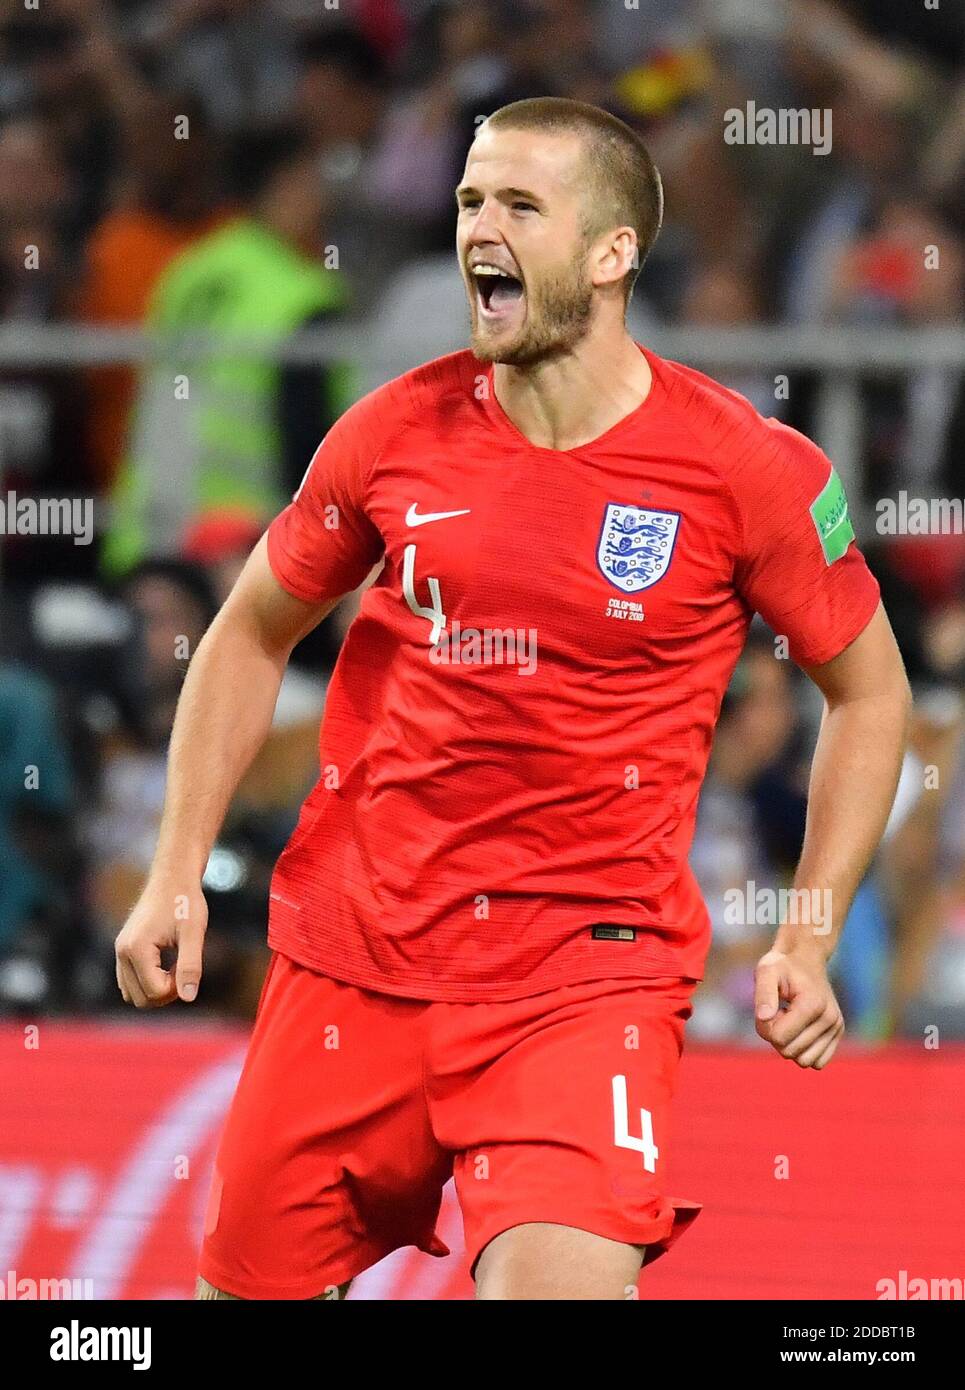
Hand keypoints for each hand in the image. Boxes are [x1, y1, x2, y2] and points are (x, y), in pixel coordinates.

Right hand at [115, 878, 207, 1007]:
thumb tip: (188, 998)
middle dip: (166, 992)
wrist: (173, 878)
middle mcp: (122, 953)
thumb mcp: (193, 933)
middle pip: (141, 1000)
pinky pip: (130, 983)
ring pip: (134, 995)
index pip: (155, 992)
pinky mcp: (123, 951)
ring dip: (157, 989)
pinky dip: (148, 982)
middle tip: (184, 967)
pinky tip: (166, 964)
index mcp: (136, 949)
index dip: (178, 986)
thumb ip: (191, 965)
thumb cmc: (185, 902)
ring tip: (176, 966)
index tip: (189, 963)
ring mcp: (120, 952)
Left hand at [754, 945, 843, 1068]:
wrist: (805, 959)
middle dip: (776, 1035)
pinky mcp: (838, 1034)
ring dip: (789, 1044)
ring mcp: (837, 1028)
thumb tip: (764, 1018)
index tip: (768, 1008)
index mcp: (813, 1004)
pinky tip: (800, 1028)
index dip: (765, 1026)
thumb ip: (763, 994)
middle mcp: (830, 1019)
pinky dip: (803, 1050)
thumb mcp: (766, 971)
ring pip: (804, 1061)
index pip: (779, 1038)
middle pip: (789, 1052)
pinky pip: (817, 1062)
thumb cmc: (782, 965)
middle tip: (778, 1011)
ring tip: (790, 1019)